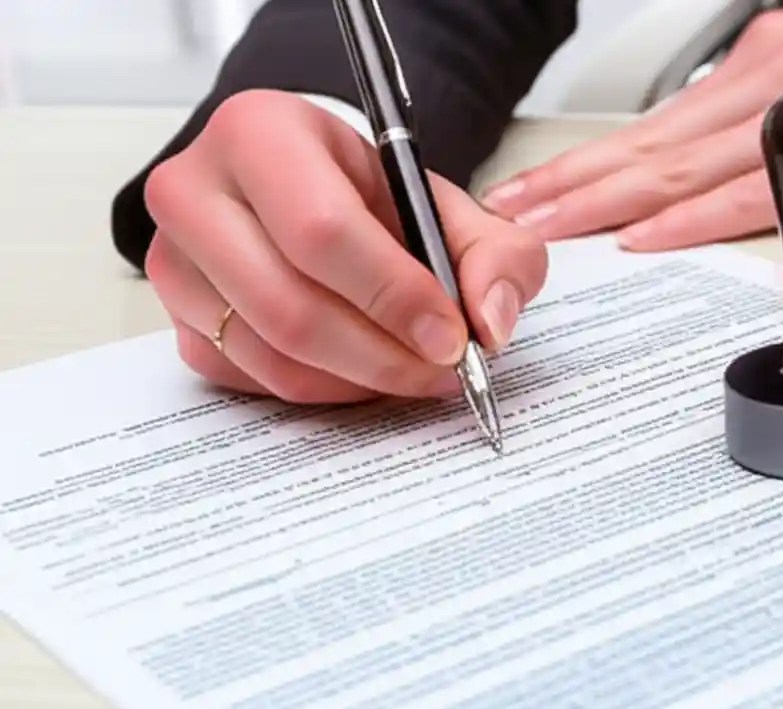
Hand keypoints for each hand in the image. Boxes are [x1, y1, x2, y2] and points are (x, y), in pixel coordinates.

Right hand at [142, 89, 545, 402]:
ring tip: (417, 370)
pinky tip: (368, 370)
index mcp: (259, 132)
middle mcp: (195, 192)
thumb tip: (490, 321)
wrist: (313, 196)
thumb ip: (496, 253)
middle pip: (290, 306)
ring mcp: (175, 262)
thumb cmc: (370, 195)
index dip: (395, 296)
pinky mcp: (179, 321)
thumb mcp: (447, 205)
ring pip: (272, 354)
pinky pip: (256, 380)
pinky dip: (326, 390)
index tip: (451, 335)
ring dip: (361, 380)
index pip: (322, 231)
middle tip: (445, 368)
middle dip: (385, 354)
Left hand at [480, 6, 782, 250]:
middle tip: (508, 216)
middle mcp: (764, 77)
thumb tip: (712, 174)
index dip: (587, 164)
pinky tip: (642, 240)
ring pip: (676, 169)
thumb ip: (763, 126)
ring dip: (601, 206)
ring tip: (544, 233)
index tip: (539, 190)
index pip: (654, 126)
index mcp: (760, 65)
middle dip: (568, 187)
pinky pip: (746, 197)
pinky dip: (687, 222)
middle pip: (646, 147)